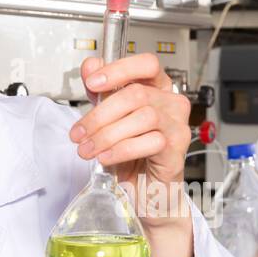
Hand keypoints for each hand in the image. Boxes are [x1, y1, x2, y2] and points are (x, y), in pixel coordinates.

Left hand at [71, 53, 191, 227]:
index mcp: (157, 89)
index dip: (119, 70)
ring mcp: (178, 125)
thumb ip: (101, 91)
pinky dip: (122, 150)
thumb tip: (91, 66)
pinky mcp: (178, 149)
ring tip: (89, 149)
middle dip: (100, 115)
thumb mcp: (110, 119)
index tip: (93, 83)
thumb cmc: (133, 155)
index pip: (147, 64)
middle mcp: (171, 103)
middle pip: (136, 94)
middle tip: (79, 133)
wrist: (146, 191)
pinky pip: (151, 142)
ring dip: (107, 135)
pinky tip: (107, 158)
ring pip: (143, 117)